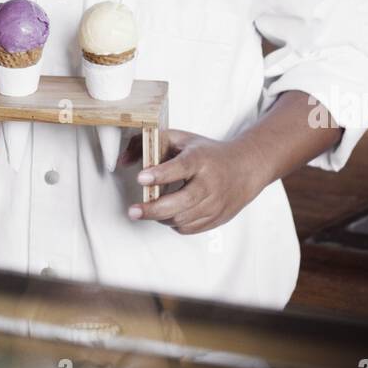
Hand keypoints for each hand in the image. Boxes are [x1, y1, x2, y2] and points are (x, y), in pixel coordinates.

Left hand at [125, 129, 268, 234]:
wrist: (245, 168)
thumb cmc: (208, 153)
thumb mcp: (181, 139)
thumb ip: (150, 145)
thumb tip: (122, 161)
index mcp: (201, 159)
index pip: (181, 167)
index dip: (160, 174)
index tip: (141, 177)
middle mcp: (210, 183)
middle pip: (181, 202)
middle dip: (153, 209)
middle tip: (133, 211)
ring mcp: (215, 203)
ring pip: (182, 218)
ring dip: (161, 216)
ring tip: (152, 208)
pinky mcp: (217, 218)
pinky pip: (188, 228)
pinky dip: (174, 223)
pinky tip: (170, 212)